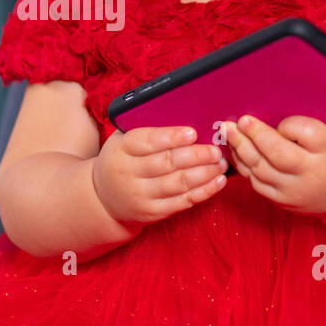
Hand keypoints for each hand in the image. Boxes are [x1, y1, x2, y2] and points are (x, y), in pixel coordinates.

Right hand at [93, 125, 229, 225]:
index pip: (147, 142)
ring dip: (204, 174)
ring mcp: (140, 195)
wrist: (104, 199)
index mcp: (121, 149)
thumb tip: (184, 113)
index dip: (171, 137)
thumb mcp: (123, 141)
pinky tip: (217, 182)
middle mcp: (128, 173)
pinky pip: (182, 203)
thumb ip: (146, 129)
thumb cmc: (121, 160)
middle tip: (216, 150)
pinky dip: (203, 192)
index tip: (192, 132)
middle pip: (166, 163)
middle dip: (195, 156)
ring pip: (177, 184)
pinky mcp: (152, 212)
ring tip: (221, 164)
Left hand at [221, 114, 325, 217]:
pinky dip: (242, 164)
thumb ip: (316, 118)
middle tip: (241, 120)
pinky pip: (256, 182)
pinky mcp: (280, 200)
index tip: (283, 120)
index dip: (292, 125)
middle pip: (278, 154)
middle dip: (256, 135)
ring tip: (228, 130)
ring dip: (241, 148)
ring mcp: (293, 189)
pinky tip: (235, 148)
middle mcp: (310, 173)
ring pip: (261, 169)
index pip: (308, 134)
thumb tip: (285, 91)